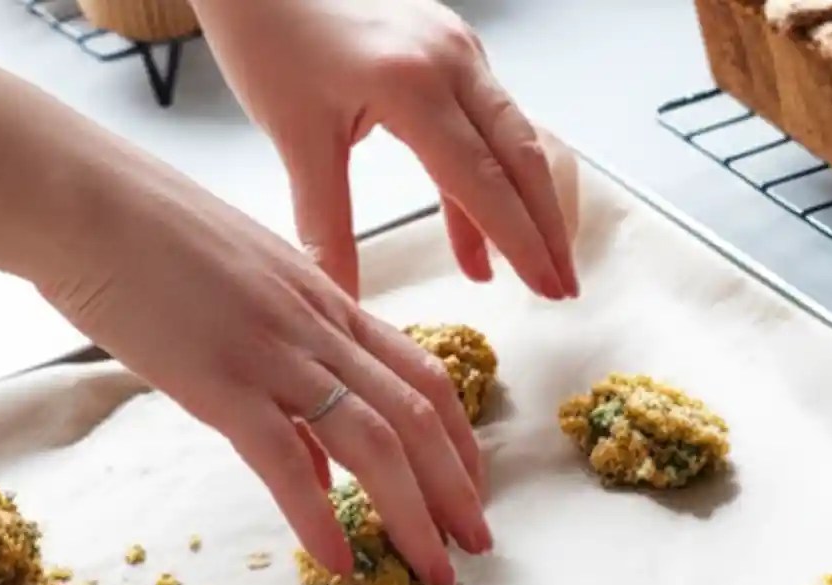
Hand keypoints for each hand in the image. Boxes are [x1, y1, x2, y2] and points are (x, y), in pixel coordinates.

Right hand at [37, 173, 489, 584]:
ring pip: (372, 440)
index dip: (459, 437)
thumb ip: (288, 362)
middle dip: (457, 488)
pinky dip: (317, 519)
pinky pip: (282, 458)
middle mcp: (317, 328)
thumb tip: (312, 460)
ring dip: (414, 514)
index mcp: (326, 301)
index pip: (421, 373)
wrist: (83, 200)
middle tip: (478, 546)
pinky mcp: (218, 380)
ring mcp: (272, 352)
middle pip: (417, 414)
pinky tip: (337, 564)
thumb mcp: (246, 287)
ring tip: (434, 572)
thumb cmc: (152, 237)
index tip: (471, 486)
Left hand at [192, 0, 578, 300]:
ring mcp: (456, 49)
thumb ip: (326, 222)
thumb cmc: (268, 37)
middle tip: (563, 288)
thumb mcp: (294, 137)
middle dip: (546, 228)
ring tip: (527, 269)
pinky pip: (483, 122)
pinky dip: (484, 179)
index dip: (519, 242)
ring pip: (510, 138)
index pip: (482, 178)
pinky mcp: (448, 49)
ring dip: (523, 206)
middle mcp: (451, 60)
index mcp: (413, 83)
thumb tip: (340, 299)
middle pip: (521, 156)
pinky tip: (473, 234)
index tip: (547, 290)